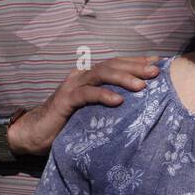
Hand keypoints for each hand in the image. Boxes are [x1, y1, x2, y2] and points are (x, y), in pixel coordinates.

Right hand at [8, 55, 160, 155]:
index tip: (160, 63)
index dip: (138, 61)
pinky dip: (103, 96)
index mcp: (91, 77)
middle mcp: (82, 76)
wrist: (34, 133)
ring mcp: (72, 86)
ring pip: (101, 74)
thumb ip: (111, 104)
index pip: (117, 64)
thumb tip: (141, 107)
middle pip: (112, 65)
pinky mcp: (65, 100)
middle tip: (156, 72)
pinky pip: (86, 94)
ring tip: (142, 86)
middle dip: (136, 67)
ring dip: (123, 78)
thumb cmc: (68, 123)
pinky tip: (118, 101)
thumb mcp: (94, 112)